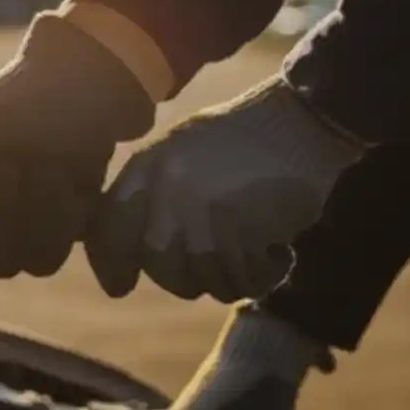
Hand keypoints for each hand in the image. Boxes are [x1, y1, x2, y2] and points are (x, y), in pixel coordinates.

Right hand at [0, 14, 154, 283]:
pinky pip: (47, 259)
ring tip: (45, 164)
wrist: (76, 95)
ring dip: (32, 208)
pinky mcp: (42, 246)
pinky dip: (59, 216)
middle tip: (6, 164)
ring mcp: (0, 244)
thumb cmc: (9, 109)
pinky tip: (65, 182)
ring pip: (8, 263)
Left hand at [87, 78, 363, 301]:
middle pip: (159, 267)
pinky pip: (245, 281)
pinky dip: (261, 277)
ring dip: (228, 278)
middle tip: (207, 265)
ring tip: (247, 253)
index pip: (109, 230)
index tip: (118, 287)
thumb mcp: (176, 150)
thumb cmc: (236, 138)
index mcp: (147, 168)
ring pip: (205, 281)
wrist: (300, 122)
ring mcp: (207, 216)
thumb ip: (145, 193)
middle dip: (180, 278)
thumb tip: (114, 247)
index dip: (111, 264)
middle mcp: (169, 194)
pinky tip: (275, 253)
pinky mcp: (248, 234)